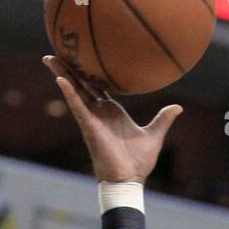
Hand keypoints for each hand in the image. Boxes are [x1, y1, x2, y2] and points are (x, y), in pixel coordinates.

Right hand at [41, 54, 180, 183]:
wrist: (129, 179)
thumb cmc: (138, 162)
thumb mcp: (154, 135)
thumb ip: (163, 119)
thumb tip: (178, 107)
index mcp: (112, 111)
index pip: (97, 86)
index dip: (90, 71)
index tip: (83, 54)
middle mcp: (99, 112)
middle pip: (81, 84)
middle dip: (70, 67)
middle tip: (58, 48)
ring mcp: (92, 118)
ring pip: (74, 92)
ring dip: (62, 75)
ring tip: (50, 58)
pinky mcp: (89, 127)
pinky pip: (77, 107)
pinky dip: (69, 94)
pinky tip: (61, 80)